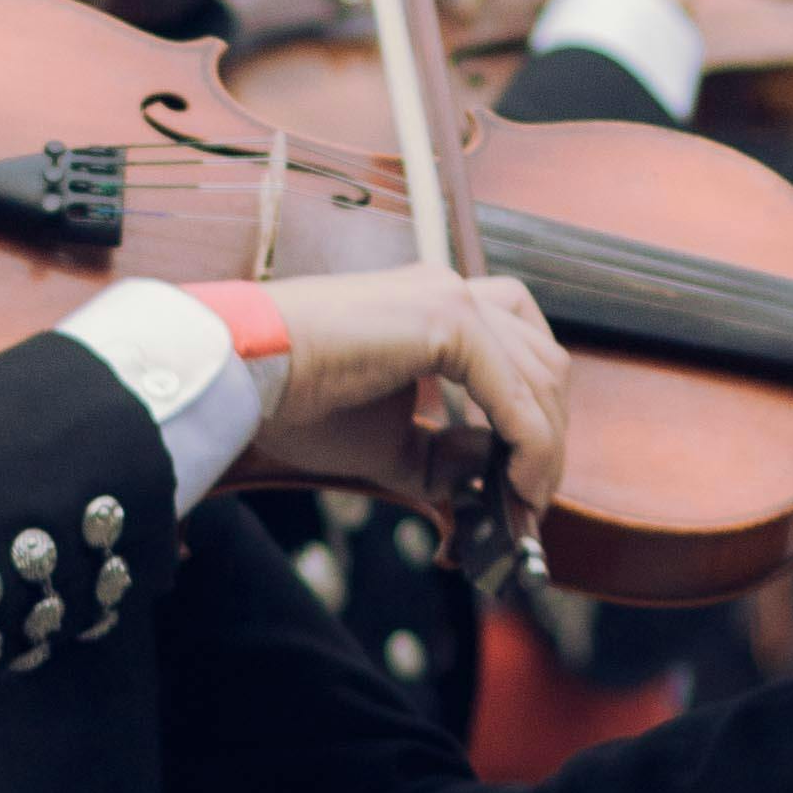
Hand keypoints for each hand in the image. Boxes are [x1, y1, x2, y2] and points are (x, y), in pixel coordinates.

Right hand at [250, 256, 573, 525]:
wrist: (243, 370)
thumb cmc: (294, 399)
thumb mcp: (384, 443)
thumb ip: (440, 457)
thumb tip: (487, 473)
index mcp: (434, 305)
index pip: (519, 354)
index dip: (534, 420)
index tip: (522, 484)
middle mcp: (450, 290)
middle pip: (543, 364)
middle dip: (549, 437)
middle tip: (530, 501)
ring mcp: (452, 297)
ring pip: (541, 376)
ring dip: (545, 448)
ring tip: (524, 502)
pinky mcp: (449, 319)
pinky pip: (517, 392)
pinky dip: (531, 443)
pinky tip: (518, 484)